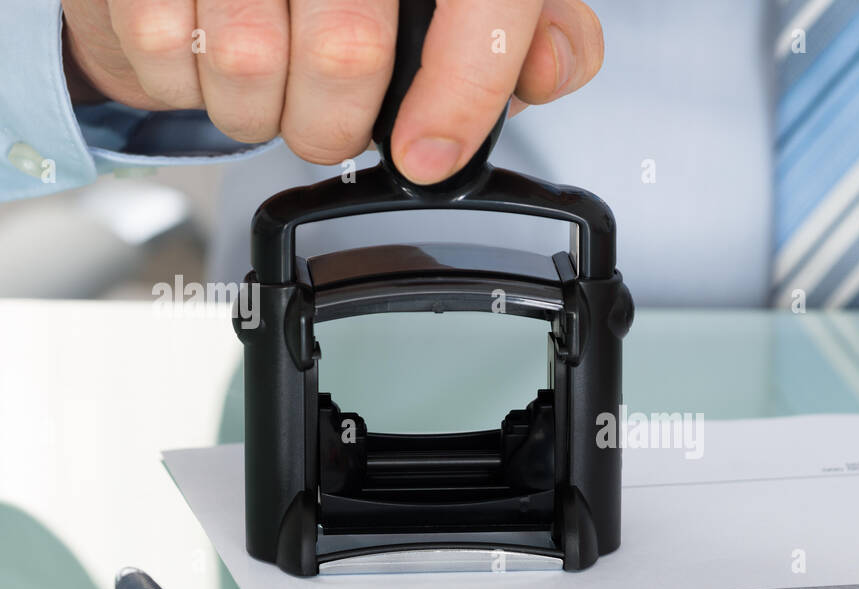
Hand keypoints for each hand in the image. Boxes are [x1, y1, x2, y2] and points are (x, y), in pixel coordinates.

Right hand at [61, 0, 603, 183]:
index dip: (462, 93)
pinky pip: (166, 59)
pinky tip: (208, 54)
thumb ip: (520, 29)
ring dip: (260, 113)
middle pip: (349, 52)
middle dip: (338, 124)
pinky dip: (189, 90)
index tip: (430, 157)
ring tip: (266, 79)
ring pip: (253, 67)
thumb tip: (546, 69)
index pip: (480, 2)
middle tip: (328, 119)